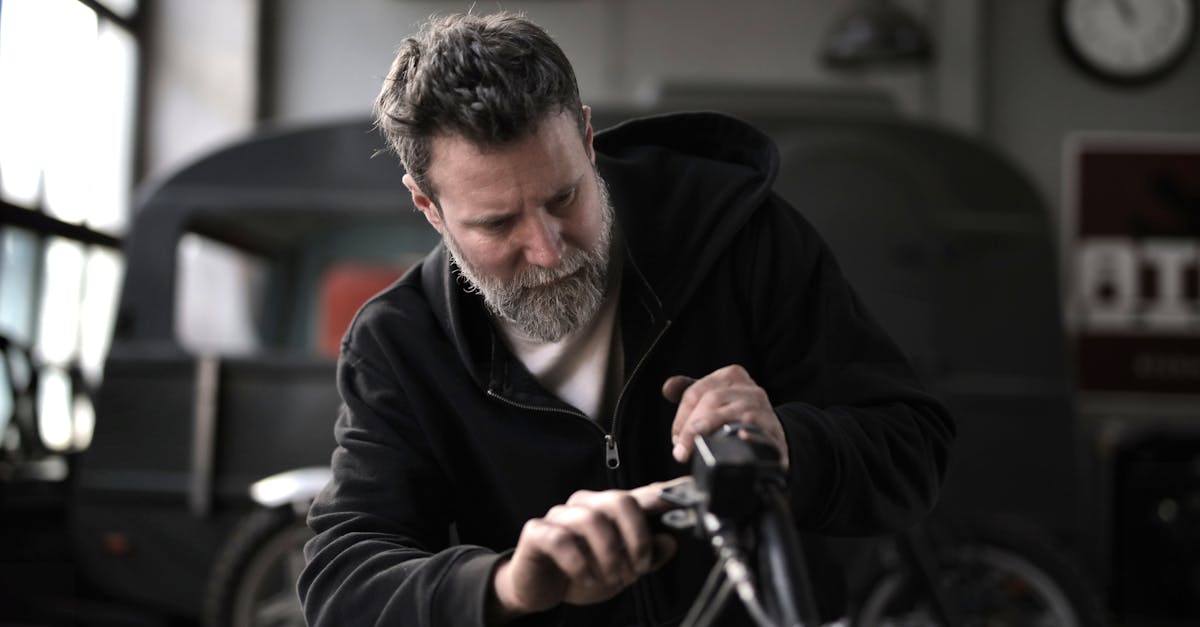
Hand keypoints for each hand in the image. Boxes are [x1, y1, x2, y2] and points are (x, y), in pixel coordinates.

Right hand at [490, 483, 677, 620]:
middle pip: (619, 499)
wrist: (538, 589)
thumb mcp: (622, 571)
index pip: (642, 494)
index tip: (689, 490)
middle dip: (637, 536)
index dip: (666, 492)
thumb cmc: (582, 572)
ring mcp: (560, 516)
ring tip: (613, 578)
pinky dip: (580, 563)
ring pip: (592, 519)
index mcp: (610, 510)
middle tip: (639, 567)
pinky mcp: (537, 532)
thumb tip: (670, 541)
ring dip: (609, 554)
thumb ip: (648, 557)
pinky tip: (587, 579)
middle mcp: (586, 505)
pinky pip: (561, 539)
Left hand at [663, 365, 787, 468]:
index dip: (681, 416)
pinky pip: (762, 430)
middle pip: (713, 399)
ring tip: (697, 445)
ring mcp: (764, 409)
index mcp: (731, 376)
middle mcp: (749, 389)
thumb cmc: (736, 416)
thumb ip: (690, 393)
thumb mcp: (714, 398)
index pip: (697, 391)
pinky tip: (741, 437)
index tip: (676, 438)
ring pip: (735, 412)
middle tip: (681, 450)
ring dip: (712, 428)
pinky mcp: (775, 432)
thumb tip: (667, 387)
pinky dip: (751, 434)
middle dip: (692, 426)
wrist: (773, 435)